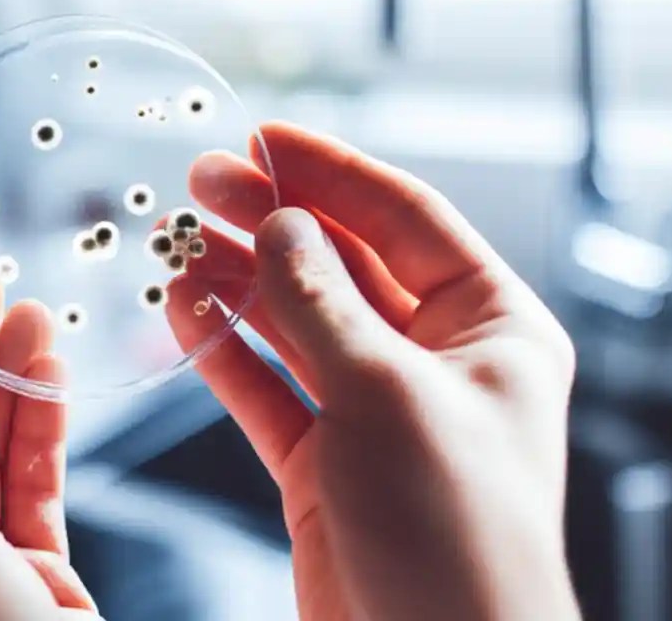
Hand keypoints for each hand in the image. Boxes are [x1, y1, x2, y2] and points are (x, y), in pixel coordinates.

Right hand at [167, 123, 579, 619]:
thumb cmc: (451, 534)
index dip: (334, 172)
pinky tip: (185, 311)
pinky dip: (225, 349)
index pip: (407, 221)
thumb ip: (321, 303)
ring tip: (179, 242)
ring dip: (239, 282)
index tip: (265, 138)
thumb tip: (274, 222)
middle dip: (273, 221)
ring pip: (297, 323)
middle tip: (202, 182)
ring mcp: (376, 410)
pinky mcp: (325, 460)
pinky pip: (268, 385)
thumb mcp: (387, 394)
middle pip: (344, 265)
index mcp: (493, 329)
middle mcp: (436, 362)